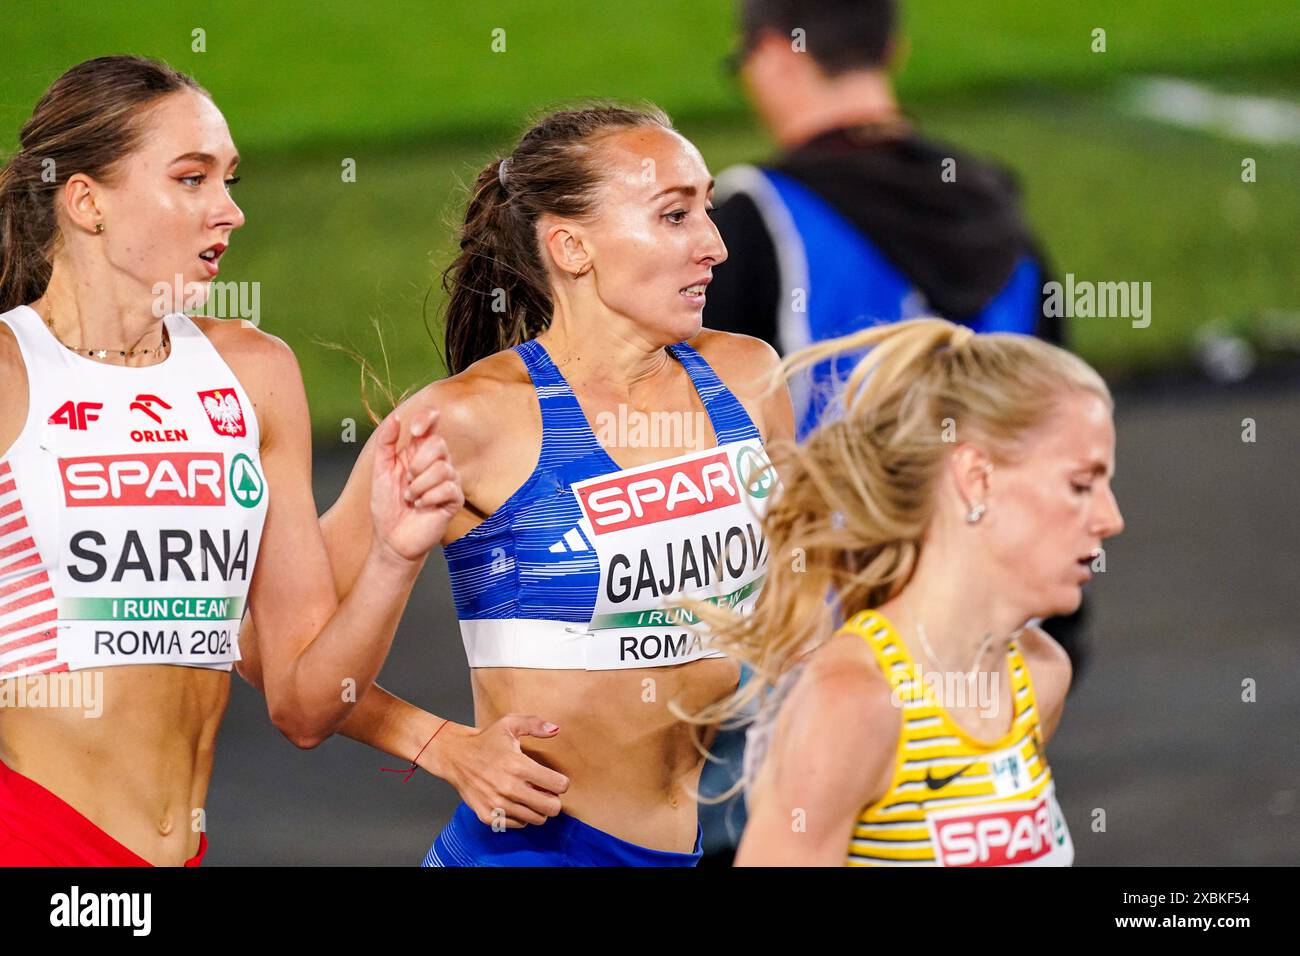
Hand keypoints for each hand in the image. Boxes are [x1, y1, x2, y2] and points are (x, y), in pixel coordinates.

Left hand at [370, 407, 462, 563]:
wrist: (391, 538)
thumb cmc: (386, 506)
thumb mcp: (380, 470)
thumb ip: (385, 443)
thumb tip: (394, 418)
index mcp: (418, 452)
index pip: (431, 424)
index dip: (427, 419)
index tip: (414, 430)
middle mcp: (437, 463)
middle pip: (438, 444)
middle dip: (417, 463)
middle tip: (406, 480)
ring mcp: (448, 481)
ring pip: (442, 468)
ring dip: (419, 486)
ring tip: (411, 498)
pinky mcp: (454, 499)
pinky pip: (448, 488)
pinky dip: (428, 498)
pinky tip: (421, 506)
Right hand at [430, 716, 569, 828]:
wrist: (455, 756)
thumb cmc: (486, 740)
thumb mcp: (510, 724)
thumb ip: (535, 724)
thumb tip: (556, 729)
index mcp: (518, 765)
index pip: (559, 785)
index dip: (561, 782)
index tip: (554, 778)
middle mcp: (509, 787)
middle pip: (551, 807)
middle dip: (553, 799)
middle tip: (546, 791)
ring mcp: (497, 804)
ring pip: (536, 819)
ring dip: (538, 809)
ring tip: (531, 796)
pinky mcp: (488, 815)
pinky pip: (518, 824)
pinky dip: (521, 816)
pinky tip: (516, 802)